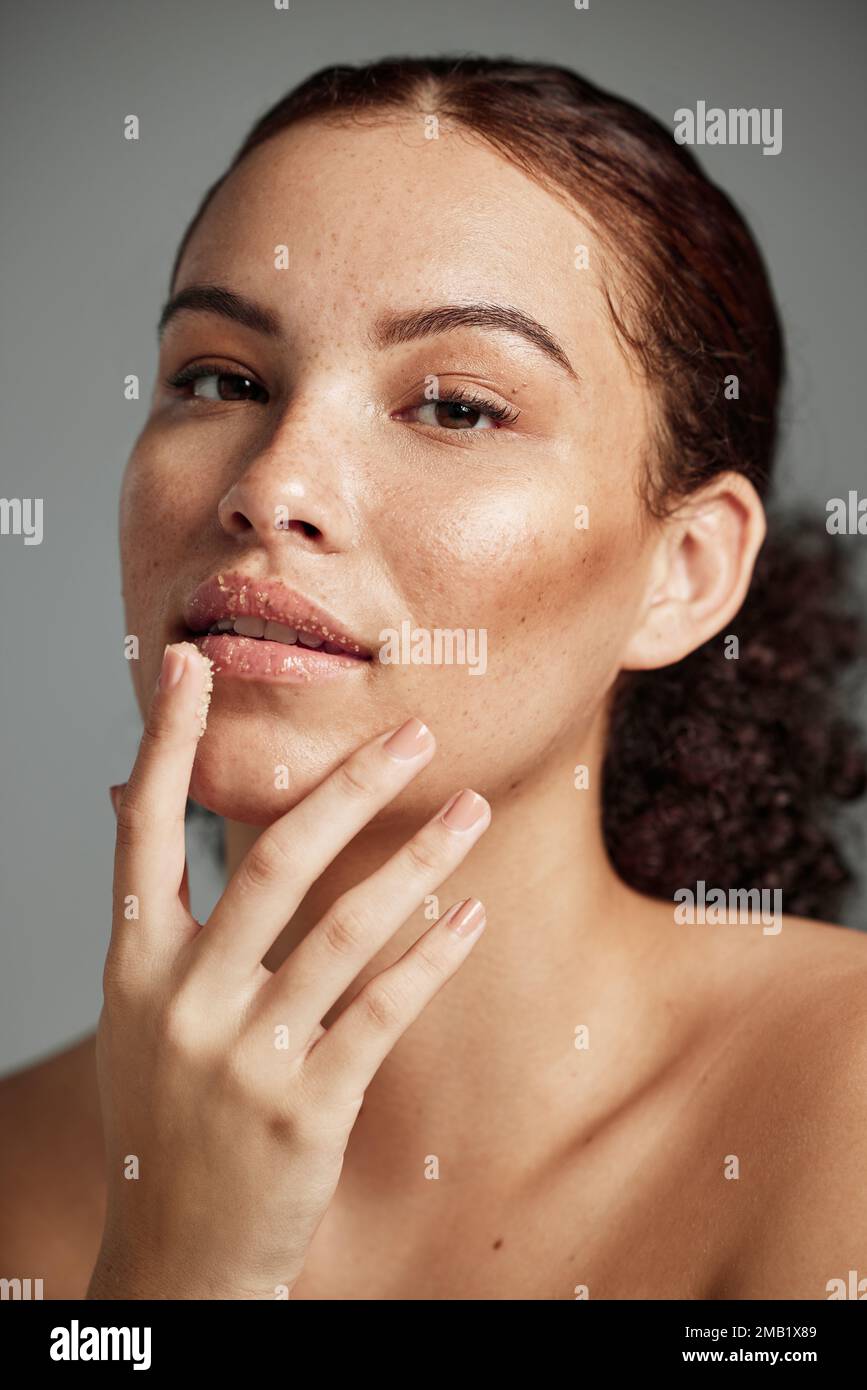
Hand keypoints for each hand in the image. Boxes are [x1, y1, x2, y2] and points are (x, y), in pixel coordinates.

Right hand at [87, 641, 489, 1299]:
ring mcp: (245, 1057)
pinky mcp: (307, 1107)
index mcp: (134, 969)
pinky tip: (471, 914)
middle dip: (348, 787)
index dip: (167, 745)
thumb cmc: (166, 1118)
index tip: (190, 664)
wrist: (175, 1255)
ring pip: (347, 929)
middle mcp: (183, 1002)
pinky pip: (384, 1009)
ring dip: (420, 861)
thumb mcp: (136, 1017)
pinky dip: (434, 955)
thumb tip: (133, 802)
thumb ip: (152, 919)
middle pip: (273, 863)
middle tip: (414, 732)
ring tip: (469, 808)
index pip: (146, 832)